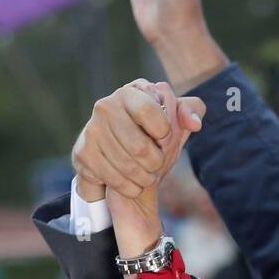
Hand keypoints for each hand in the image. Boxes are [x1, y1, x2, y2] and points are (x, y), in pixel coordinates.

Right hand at [72, 79, 204, 200]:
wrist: (118, 157)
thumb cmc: (152, 134)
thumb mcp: (176, 120)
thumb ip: (192, 112)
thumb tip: (194, 124)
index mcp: (132, 92)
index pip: (151, 112)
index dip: (164, 133)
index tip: (164, 138)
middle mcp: (106, 105)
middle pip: (140, 147)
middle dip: (155, 163)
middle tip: (156, 165)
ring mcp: (92, 129)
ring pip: (127, 165)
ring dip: (144, 177)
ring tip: (147, 175)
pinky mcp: (83, 152)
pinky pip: (113, 178)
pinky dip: (129, 187)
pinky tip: (133, 184)